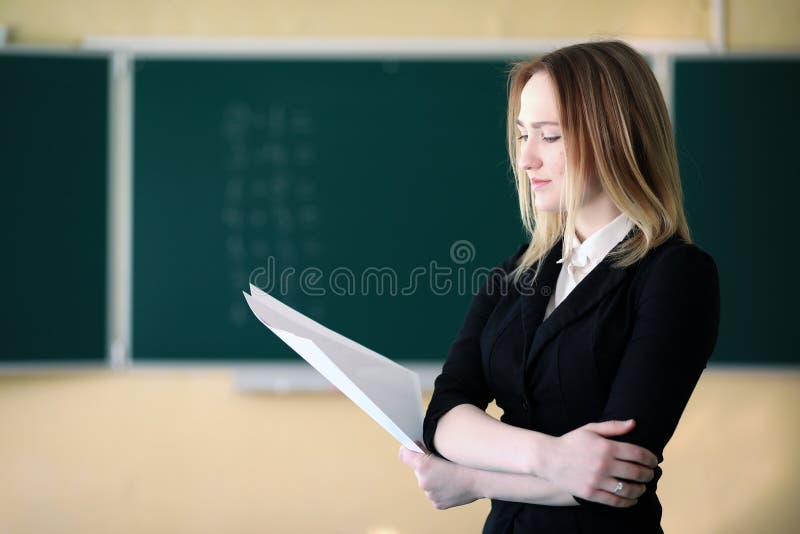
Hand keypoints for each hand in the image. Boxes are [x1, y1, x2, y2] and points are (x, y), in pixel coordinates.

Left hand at [398, 442, 480, 509]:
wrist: (481, 479)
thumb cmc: (466, 462)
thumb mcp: (445, 449)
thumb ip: (426, 449)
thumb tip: (417, 446)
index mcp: (423, 466)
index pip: (405, 454)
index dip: (408, 449)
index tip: (412, 447)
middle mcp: (424, 482)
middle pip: (417, 470)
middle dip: (425, 466)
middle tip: (441, 464)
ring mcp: (430, 494)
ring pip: (426, 482)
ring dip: (434, 479)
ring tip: (450, 475)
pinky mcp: (436, 503)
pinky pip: (434, 493)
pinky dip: (440, 489)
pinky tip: (451, 484)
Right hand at [541, 419, 656, 506]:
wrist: (548, 458)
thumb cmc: (570, 442)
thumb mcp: (590, 429)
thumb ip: (613, 426)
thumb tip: (634, 423)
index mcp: (606, 447)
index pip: (638, 454)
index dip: (651, 458)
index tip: (654, 461)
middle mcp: (604, 464)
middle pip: (637, 472)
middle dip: (649, 474)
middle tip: (651, 474)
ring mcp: (598, 480)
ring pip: (629, 489)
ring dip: (641, 489)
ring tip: (643, 487)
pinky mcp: (591, 494)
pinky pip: (615, 501)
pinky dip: (628, 501)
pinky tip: (632, 499)